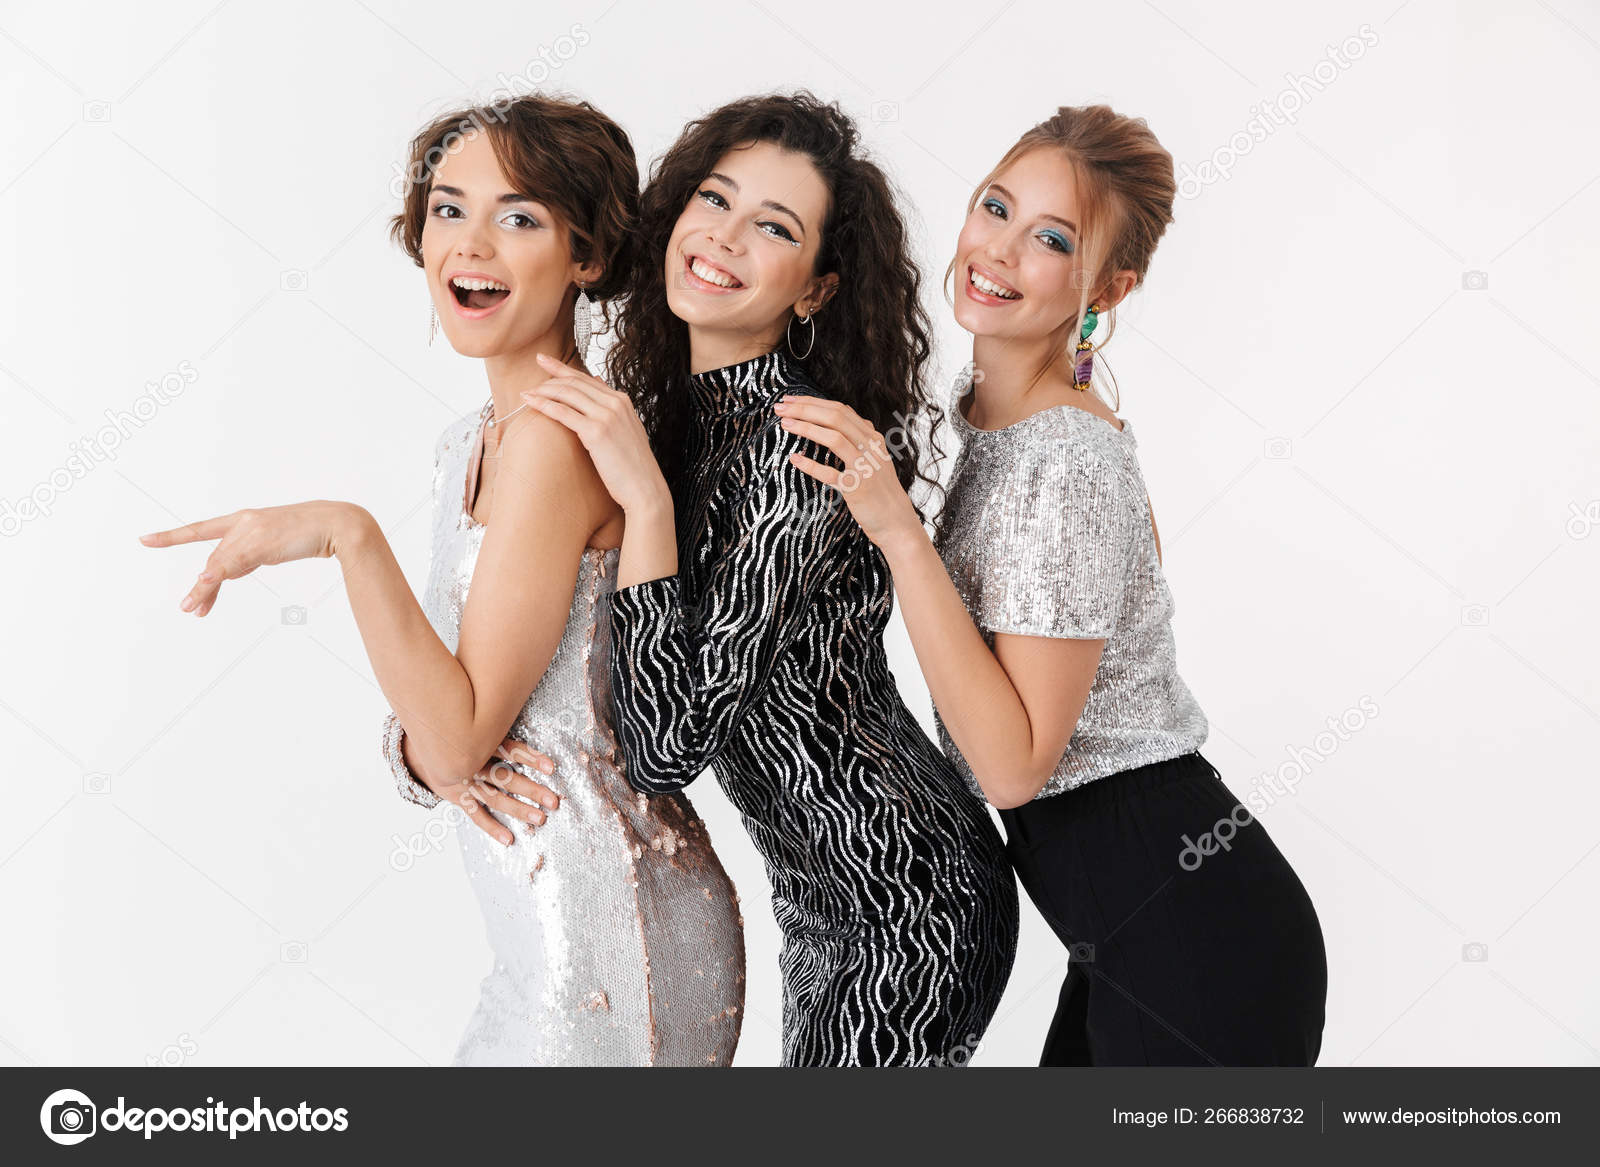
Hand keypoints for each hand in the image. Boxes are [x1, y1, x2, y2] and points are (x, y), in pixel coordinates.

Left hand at [139, 501, 366, 616]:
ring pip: (218, 564)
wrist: (339, 524)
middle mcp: (243, 522)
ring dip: (204, 589)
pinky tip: (204, 584)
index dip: (173, 535)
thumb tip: (226, 575)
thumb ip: (249, 556)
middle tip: (190, 609)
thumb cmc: (313, 533)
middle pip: (214, 558)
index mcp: (246, 519)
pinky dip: (215, 576)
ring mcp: (250, 530)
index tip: (145, 540)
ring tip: (192, 609)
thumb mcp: (274, 546)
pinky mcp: (259, 542)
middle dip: (202, 586)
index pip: (202, 529)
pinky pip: (230, 564)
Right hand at [424, 736, 561, 846]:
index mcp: (479, 744)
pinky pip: (476, 815)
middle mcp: (471, 765)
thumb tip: (519, 708)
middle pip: (505, 778)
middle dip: (531, 790)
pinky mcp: (456, 797)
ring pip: (494, 798)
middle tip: (552, 801)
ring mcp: (463, 783)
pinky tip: (509, 839)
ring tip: (539, 818)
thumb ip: (495, 724)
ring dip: (518, 809)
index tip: (551, 767)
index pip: (509, 750)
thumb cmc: (455, 734)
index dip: (530, 758)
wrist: (419, 747)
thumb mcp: (472, 724)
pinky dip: (492, 828)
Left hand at [523, 352, 668, 514]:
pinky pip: (564, 412)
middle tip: (533, 375)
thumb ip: (612, 411)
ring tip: (527, 393)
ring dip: (544, 390)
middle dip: (551, 376)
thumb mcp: (626, 431)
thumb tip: (597, 390)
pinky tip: (530, 401)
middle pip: (576, 382)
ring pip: (567, 393)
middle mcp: (616, 403)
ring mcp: (607, 416)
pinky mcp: (596, 432)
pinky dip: (544, 404)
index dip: (563, 367)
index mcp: (623, 401)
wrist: (645, 489)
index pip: (587, 378)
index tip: (545, 360)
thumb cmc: (634, 467)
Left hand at [773, 396, 922, 550]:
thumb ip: (858, 435)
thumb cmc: (879, 489)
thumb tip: (839, 413)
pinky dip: (811, 465)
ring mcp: (864, 466)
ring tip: (785, 424)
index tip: (789, 400)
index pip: (840, 409)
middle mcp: (870, 447)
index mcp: (872, 437)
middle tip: (780, 408)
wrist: (896, 521)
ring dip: (807, 428)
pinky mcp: (857, 488)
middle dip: (805, 409)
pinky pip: (830, 474)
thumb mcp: (874, 456)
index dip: (812, 402)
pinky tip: (795, 459)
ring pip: (834, 438)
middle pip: (835, 417)